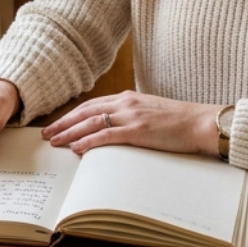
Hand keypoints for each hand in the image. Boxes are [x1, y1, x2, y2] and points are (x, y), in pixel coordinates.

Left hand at [41, 90, 219, 156]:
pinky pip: (106, 135)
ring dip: (69, 133)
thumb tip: (115, 128)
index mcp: (127, 98)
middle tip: (46, 134)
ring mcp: (130, 116)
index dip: (72, 115)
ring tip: (54, 142)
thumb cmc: (179, 121)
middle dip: (63, 123)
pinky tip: (76, 148)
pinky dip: (88, 141)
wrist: (200, 122)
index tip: (57, 124)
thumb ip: (131, 116)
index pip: (91, 105)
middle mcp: (125, 103)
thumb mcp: (150, 112)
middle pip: (85, 112)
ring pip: (91, 122)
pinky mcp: (137, 131)